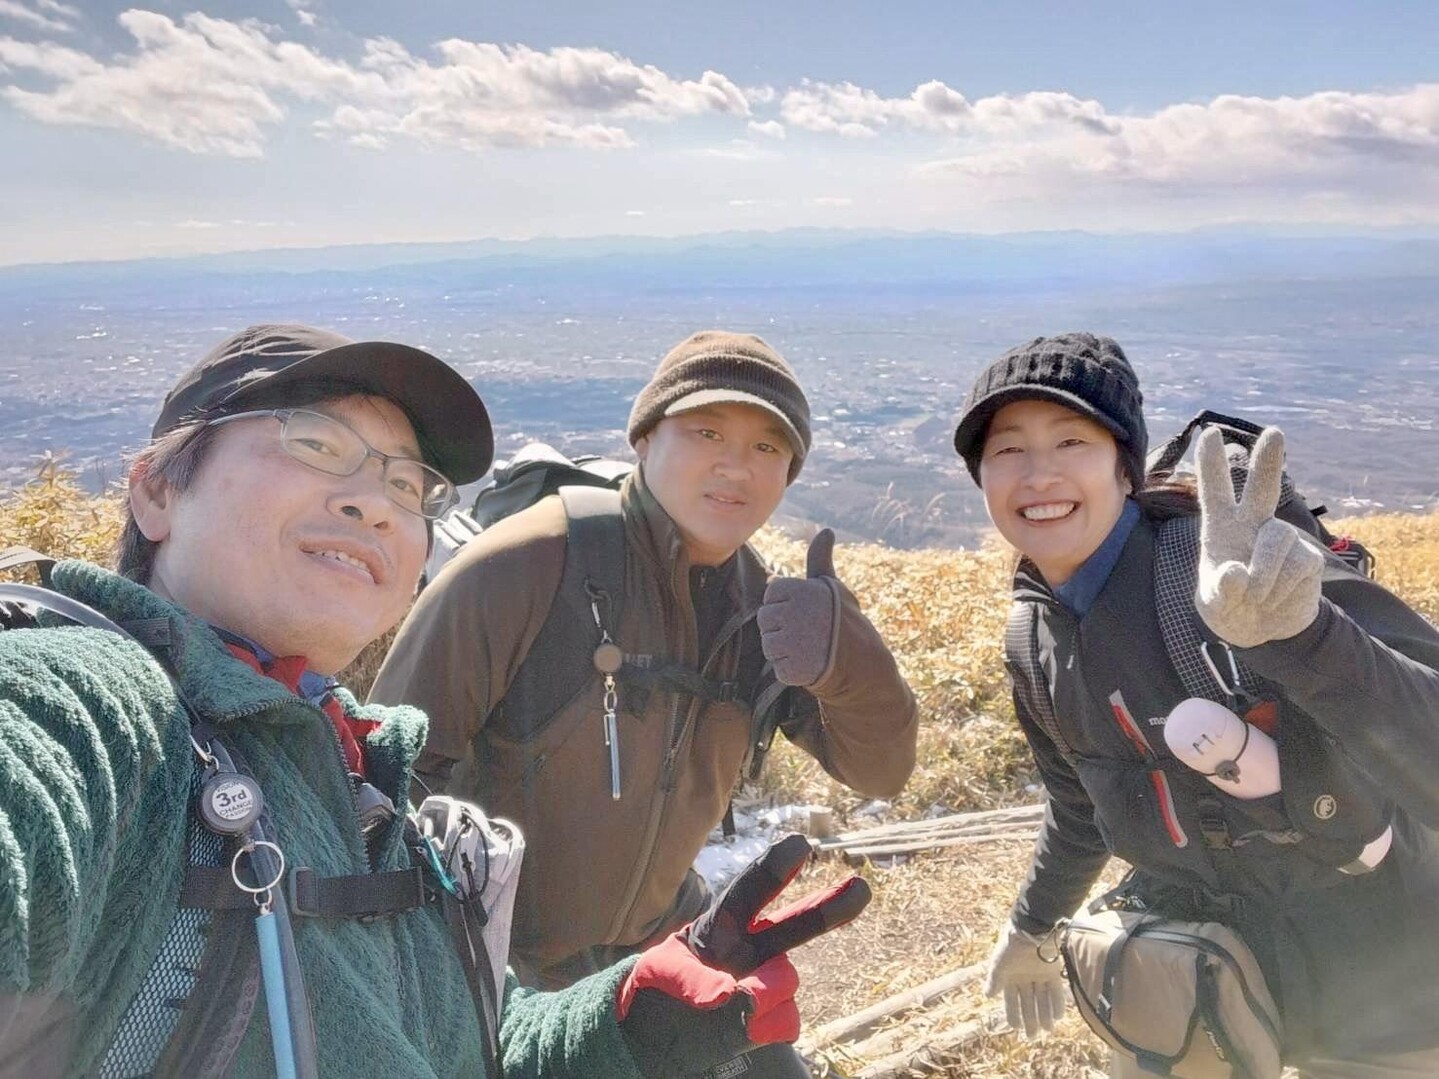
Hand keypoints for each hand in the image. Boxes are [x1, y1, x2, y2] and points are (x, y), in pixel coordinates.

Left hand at [617, 834, 870, 1075]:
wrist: (663, 1028)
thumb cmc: (659, 986)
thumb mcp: (661, 975)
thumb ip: (694, 979)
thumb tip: (740, 996)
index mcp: (722, 924)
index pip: (748, 891)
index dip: (773, 868)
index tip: (799, 845)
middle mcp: (753, 947)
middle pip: (795, 925)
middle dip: (828, 908)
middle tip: (861, 890)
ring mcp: (767, 981)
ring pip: (784, 984)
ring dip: (759, 997)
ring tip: (721, 1008)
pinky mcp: (775, 1016)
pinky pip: (783, 1021)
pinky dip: (763, 1028)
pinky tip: (739, 1027)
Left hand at [759, 529, 841, 686]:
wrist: (865, 665)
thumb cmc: (845, 621)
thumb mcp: (833, 587)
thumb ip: (820, 559)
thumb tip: (827, 530)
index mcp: (799, 589)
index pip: (770, 595)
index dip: (787, 606)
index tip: (808, 613)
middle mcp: (793, 614)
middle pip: (765, 621)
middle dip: (782, 629)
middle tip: (810, 634)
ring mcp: (792, 643)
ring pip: (769, 646)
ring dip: (786, 652)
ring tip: (811, 649)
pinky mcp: (793, 669)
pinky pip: (779, 668)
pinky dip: (793, 672)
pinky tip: (811, 667)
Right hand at [984, 922, 1066, 1037]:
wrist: (1031, 929)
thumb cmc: (1011, 946)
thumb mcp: (998, 964)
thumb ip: (993, 980)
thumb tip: (987, 996)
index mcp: (1010, 976)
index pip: (1011, 1000)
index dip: (1013, 1013)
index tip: (1014, 1028)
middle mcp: (1025, 978)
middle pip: (1028, 1003)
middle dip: (1030, 1020)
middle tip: (1032, 1037)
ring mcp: (1039, 975)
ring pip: (1042, 1000)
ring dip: (1044, 1015)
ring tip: (1047, 1030)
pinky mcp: (1053, 972)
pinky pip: (1056, 991)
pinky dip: (1056, 1004)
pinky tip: (1057, 1017)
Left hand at [1195, 427, 1324, 647]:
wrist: (1263, 630)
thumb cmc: (1229, 607)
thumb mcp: (1214, 604)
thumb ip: (1220, 590)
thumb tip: (1237, 573)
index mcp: (1222, 529)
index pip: (1215, 492)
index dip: (1210, 465)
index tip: (1208, 433)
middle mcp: (1253, 526)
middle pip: (1263, 489)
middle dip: (1268, 462)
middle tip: (1275, 434)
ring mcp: (1282, 539)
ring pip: (1277, 540)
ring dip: (1264, 575)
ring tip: (1256, 596)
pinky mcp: (1308, 558)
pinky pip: (1297, 566)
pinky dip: (1282, 589)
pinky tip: (1277, 598)